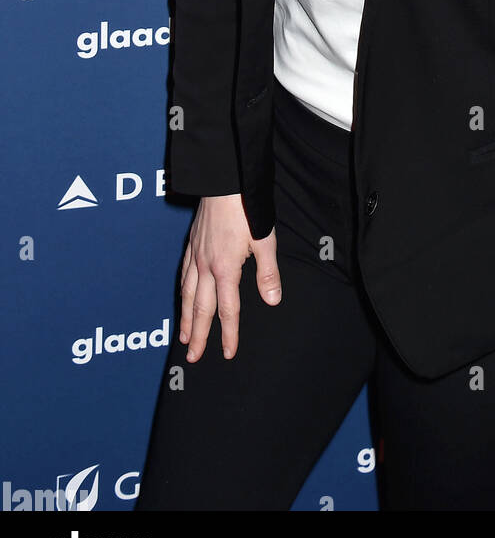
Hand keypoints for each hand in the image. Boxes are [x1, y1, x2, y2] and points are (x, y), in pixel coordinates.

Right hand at [179, 194, 281, 362]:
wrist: (225, 180)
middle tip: (193, 357)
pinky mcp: (191, 243)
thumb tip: (271, 300)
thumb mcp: (265, 239)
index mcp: (225, 268)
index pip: (227, 309)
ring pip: (187, 293)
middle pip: (200, 308)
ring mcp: (195, 254)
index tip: (228, 353)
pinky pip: (183, 273)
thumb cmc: (247, 207)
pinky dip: (181, 291)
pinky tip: (182, 296)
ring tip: (182, 336)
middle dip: (197, 335)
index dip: (228, 333)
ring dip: (185, 317)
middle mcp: (206, 265)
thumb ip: (267, 272)